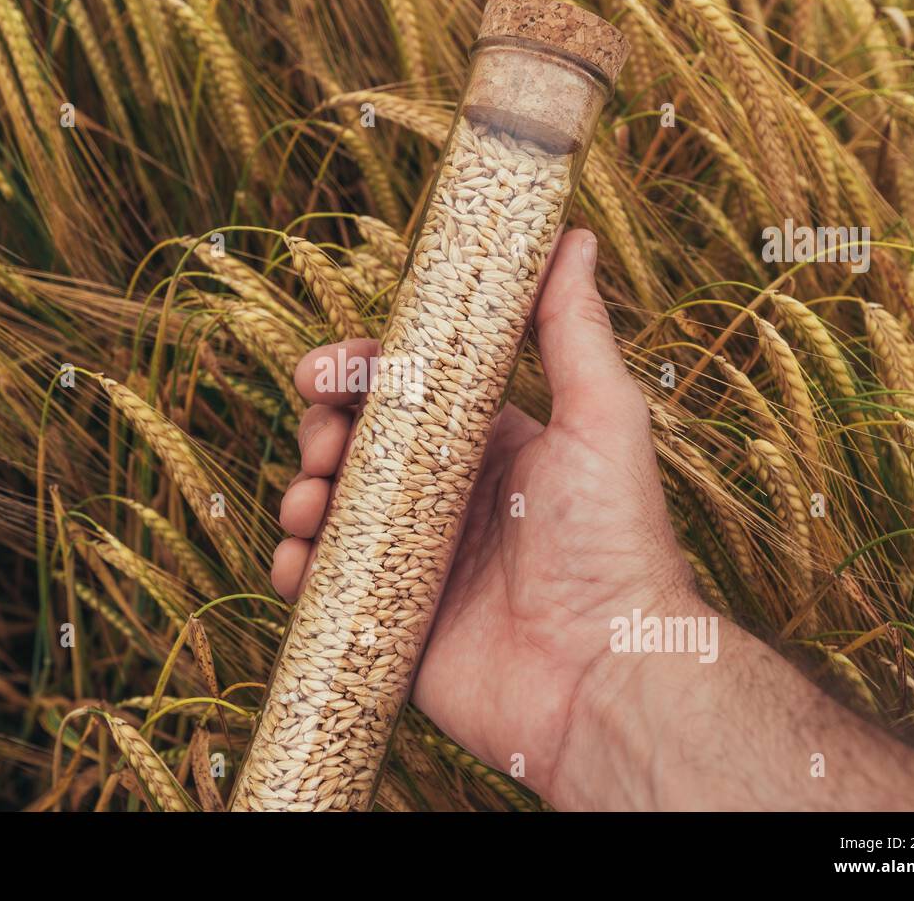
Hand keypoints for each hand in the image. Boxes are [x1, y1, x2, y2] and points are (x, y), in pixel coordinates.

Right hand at [271, 229, 694, 801]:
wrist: (606, 675)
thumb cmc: (614, 543)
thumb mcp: (599, 418)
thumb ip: (573, 330)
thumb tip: (571, 238)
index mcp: (485, 448)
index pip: (403, 393)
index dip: (355, 375)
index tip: (321, 371)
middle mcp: (444, 500)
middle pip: (355, 448)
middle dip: (321, 434)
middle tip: (322, 445)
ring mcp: (414, 563)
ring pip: (330, 513)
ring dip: (302, 497)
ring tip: (310, 507)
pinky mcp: (391, 622)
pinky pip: (325, 589)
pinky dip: (298, 572)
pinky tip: (299, 565)